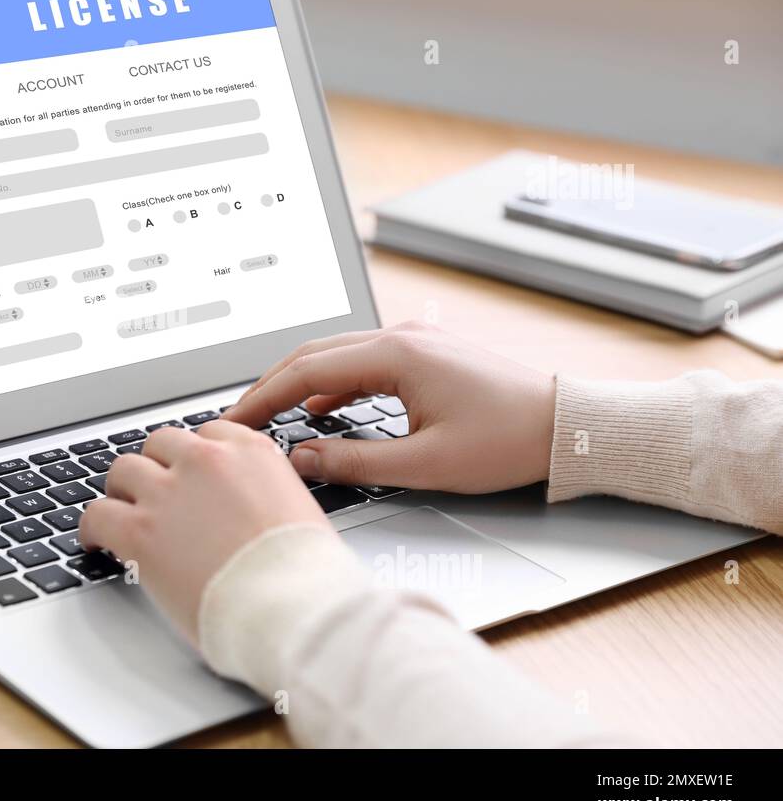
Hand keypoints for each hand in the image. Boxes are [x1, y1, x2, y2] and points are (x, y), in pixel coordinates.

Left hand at [79, 420, 329, 640]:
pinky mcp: (138, 530)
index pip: (210, 433)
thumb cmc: (306, 578)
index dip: (195, 458)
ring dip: (122, 491)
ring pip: (124, 469)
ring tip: (120, 512)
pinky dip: (92, 528)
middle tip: (153, 494)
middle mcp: (207, 461)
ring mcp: (168, 492)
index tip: (189, 473)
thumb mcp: (301, 513)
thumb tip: (250, 515)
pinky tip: (95, 542)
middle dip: (157, 467)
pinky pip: (97, 514)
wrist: (293, 609)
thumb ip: (268, 497)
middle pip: (162, 444)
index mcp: (252, 453)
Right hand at [224, 322, 555, 493]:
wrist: (567, 426)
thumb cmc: (507, 442)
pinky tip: (320, 408)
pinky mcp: (424, 353)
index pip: (306, 371)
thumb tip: (302, 458)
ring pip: (335, 354)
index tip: (234, 422)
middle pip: (313, 354)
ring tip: (268, 413)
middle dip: (270, 386)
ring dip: (298, 382)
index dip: (263, 399)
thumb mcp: (425, 464)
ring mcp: (414, 340)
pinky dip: (332, 383)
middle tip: (238, 418)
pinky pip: (362, 362)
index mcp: (397, 355)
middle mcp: (401, 336)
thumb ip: (355, 462)